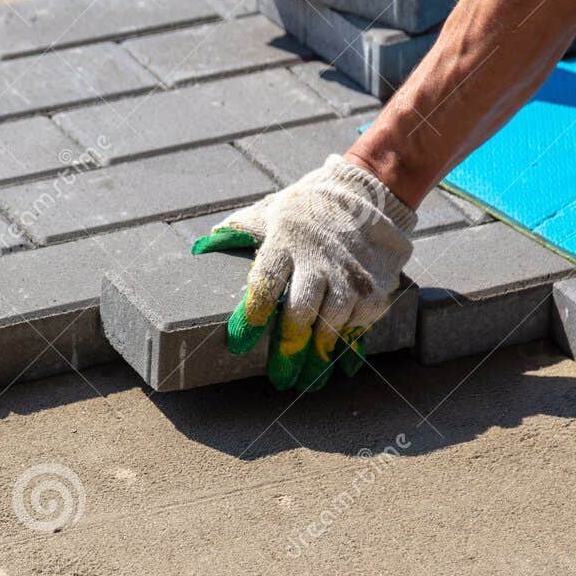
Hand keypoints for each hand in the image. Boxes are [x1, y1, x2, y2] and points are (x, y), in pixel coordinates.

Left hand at [191, 155, 416, 390]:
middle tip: (280, 378)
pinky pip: (361, 323)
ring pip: (334, 324)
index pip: (265, 283)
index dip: (251, 316)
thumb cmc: (306, 210)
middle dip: (289, 349)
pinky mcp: (374, 285)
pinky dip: (351, 347)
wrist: (366, 193)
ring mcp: (350, 275)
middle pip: (302, 312)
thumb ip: (237, 233)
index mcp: (286, 242)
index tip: (238, 343)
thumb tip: (200, 249)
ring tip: (309, 381)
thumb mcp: (269, 212)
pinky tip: (340, 366)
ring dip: (320, 356)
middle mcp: (319, 260)